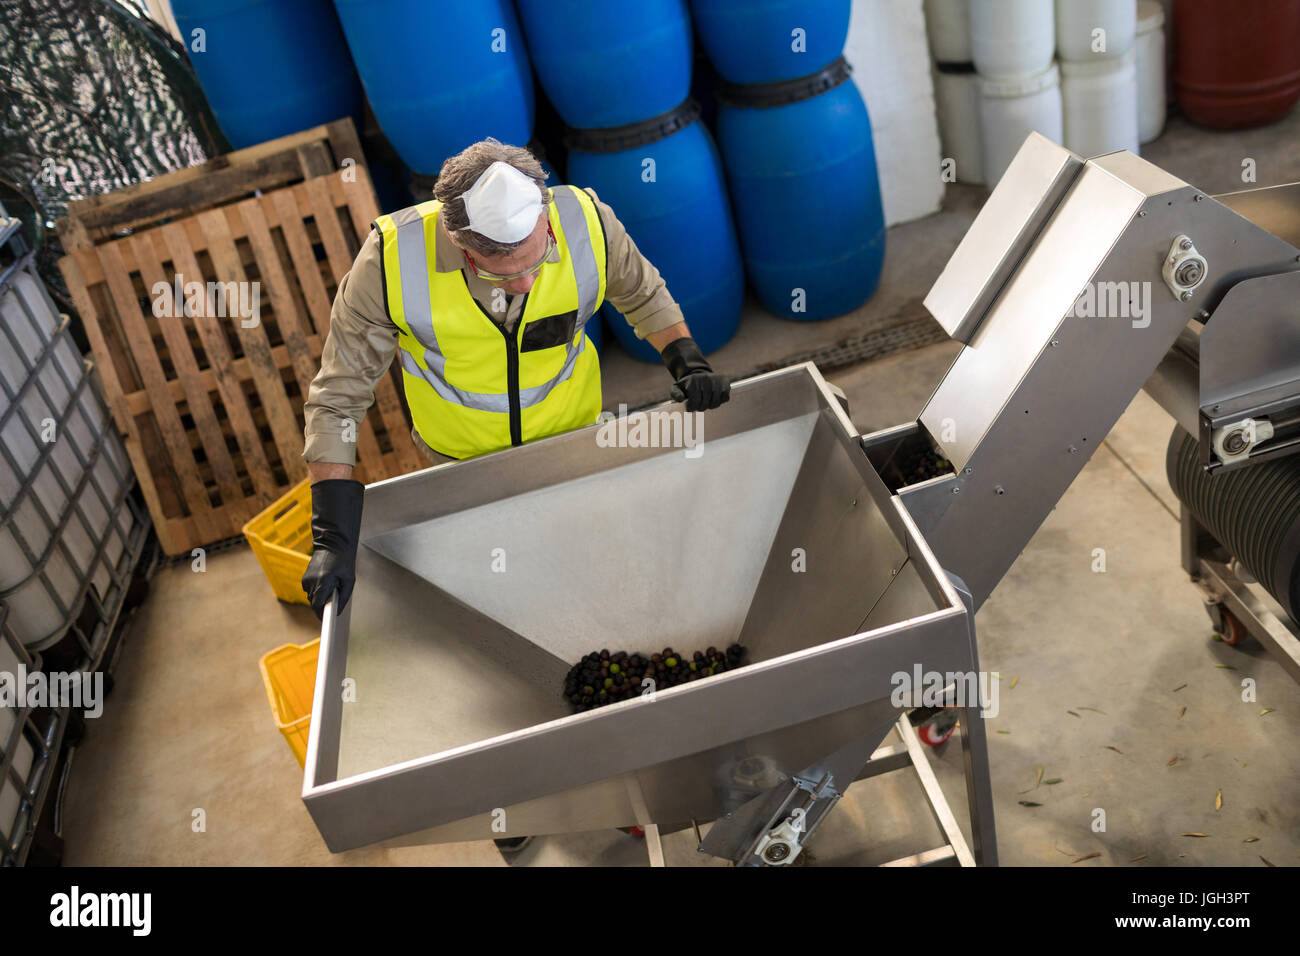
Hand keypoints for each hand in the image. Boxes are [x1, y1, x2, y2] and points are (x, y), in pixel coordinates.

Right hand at [301, 478, 364, 619]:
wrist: (333, 544)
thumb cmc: (344, 562)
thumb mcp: (349, 580)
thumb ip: (344, 597)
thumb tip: (337, 611)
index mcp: (324, 582)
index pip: (318, 605)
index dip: (321, 615)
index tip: (325, 621)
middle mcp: (312, 581)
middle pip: (314, 602)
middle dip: (322, 606)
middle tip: (332, 606)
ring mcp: (306, 579)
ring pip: (311, 597)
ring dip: (320, 597)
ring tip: (331, 589)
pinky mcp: (304, 577)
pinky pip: (310, 590)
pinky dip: (317, 590)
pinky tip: (326, 583)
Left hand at [670, 370, 729, 410]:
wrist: (700, 375)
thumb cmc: (687, 385)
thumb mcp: (676, 387)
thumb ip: (675, 394)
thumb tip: (680, 399)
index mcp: (693, 381)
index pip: (694, 402)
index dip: (692, 408)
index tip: (690, 407)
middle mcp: (705, 379)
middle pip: (705, 404)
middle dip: (700, 408)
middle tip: (698, 405)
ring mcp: (716, 380)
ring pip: (716, 402)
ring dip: (711, 406)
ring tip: (706, 403)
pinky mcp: (725, 382)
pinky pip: (725, 398)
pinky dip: (720, 401)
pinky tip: (714, 398)